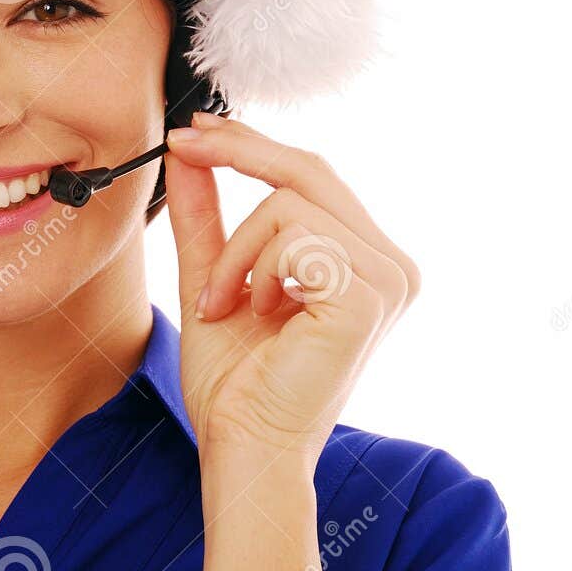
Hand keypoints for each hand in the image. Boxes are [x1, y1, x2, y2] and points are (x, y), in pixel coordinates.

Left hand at [163, 112, 419, 464]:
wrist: (243, 443)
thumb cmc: (235, 378)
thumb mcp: (212, 275)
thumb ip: (206, 216)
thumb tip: (188, 152)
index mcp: (364, 260)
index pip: (313, 176)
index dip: (254, 142)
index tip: (196, 128)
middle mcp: (390, 265)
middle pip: (310, 170)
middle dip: (237, 151)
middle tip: (181, 144)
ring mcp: (388, 280)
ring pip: (289, 205)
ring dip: (235, 252)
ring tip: (225, 303)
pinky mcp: (369, 297)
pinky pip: (294, 238)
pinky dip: (252, 271)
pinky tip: (256, 315)